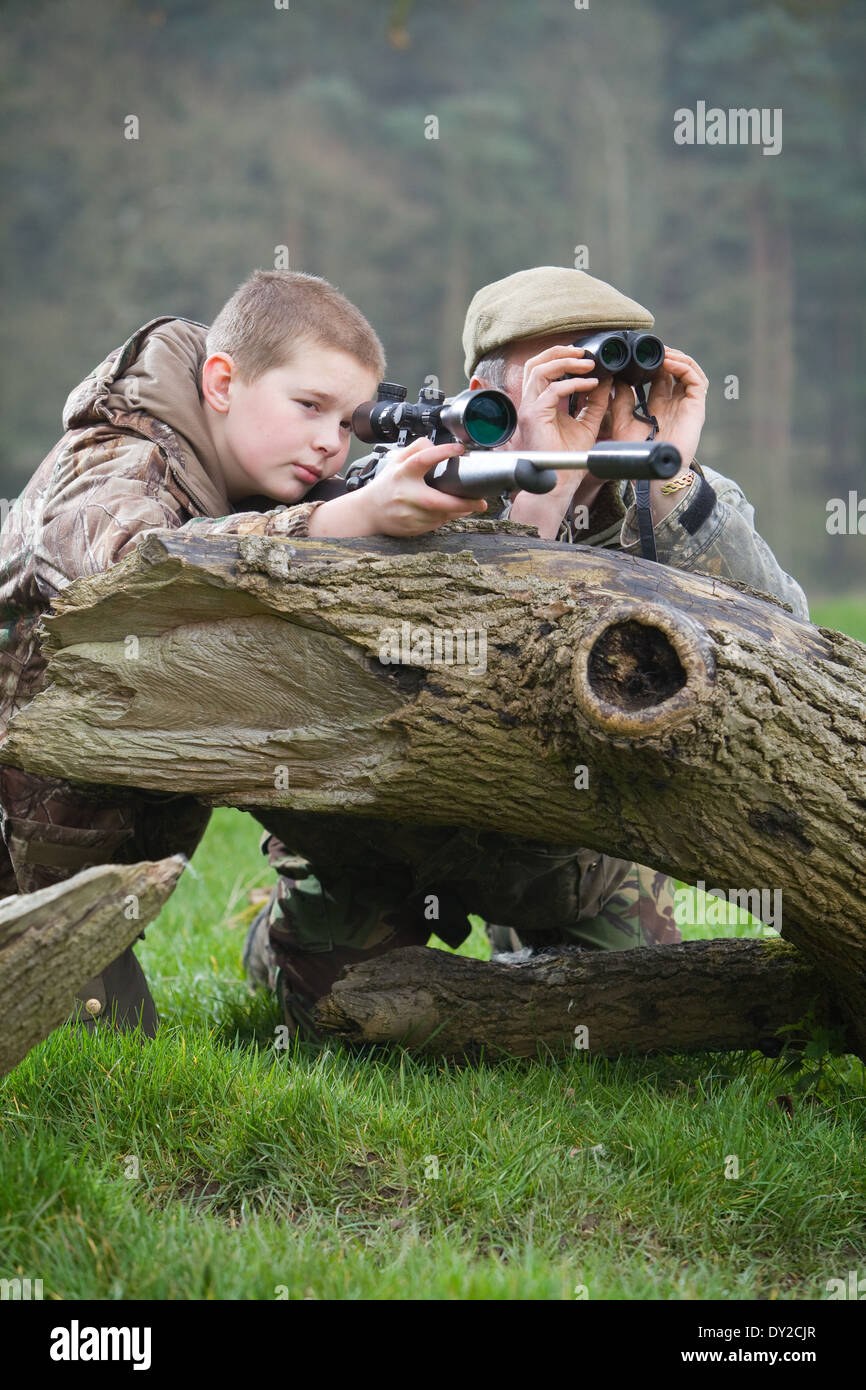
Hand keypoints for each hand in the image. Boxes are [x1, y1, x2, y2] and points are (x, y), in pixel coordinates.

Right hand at [308, 436, 486, 538]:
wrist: (368, 512)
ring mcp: (408, 514)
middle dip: (461, 503)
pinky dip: (447, 518)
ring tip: (469, 506)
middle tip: (480, 502)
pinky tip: (451, 512)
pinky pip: (436, 524)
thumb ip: (416, 449)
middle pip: (436, 501)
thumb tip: (436, 445)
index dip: (441, 453)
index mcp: (402, 473)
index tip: (459, 449)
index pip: (422, 459)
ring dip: (458, 511)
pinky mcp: (411, 528)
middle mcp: (405, 494)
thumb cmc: (387, 485)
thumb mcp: (396, 461)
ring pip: (441, 515)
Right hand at [507, 344, 611, 534]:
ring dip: (565, 362)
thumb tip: (607, 382)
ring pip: (539, 370)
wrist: (560, 482)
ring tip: (589, 364)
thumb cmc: (568, 458)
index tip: (587, 357)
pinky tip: (591, 385)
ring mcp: (529, 409)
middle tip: (585, 352)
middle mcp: (530, 403)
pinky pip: (552, 390)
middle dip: (560, 352)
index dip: (562, 357)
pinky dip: (573, 384)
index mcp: (539, 403)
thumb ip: (595, 403)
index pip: (542, 369)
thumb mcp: (587, 424)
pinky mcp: (534, 416)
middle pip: (534, 363)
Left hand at [608, 347, 707, 468]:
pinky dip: (684, 367)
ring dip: (676, 357)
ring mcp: (686, 404)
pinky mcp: (696, 407)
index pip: (659, 377)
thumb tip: (615, 379)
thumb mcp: (622, 422)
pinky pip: (696, 379)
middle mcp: (674, 403)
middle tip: (648, 348)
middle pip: (675, 370)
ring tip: (660, 351)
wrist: (651, 471)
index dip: (651, 363)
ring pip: (688, 371)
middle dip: (664, 356)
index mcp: (658, 406)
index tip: (637, 354)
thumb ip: (620, 401)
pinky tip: (668, 363)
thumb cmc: (637, 454)